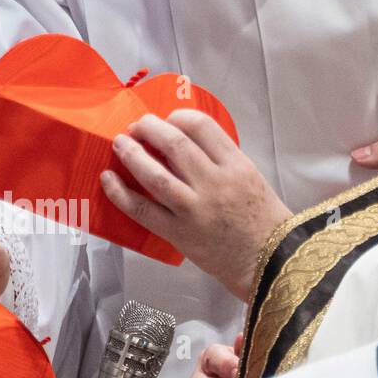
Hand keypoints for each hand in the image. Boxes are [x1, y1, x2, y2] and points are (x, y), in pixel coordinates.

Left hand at [100, 110, 290, 300]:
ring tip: (120, 144)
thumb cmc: (261, 220)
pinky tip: (108, 179)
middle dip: (149, 128)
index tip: (166, 120)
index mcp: (236, 165)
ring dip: (131, 154)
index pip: (201, 126)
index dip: (176, 116)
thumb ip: (220, 158)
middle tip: (137, 127)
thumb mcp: (249, 176)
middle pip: (174, 143)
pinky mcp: (178, 233)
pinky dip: (120, 193)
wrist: (269, 261)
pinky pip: (142, 210)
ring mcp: (194, 209)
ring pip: (154, 175)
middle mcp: (215, 184)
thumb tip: (180, 142)